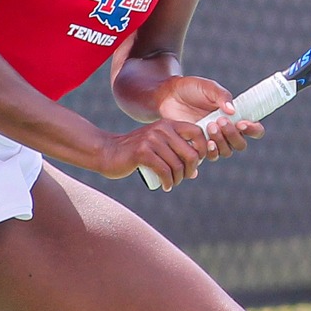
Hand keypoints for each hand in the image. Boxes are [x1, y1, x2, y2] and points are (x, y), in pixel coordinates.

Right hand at [93, 118, 216, 190]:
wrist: (107, 152)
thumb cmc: (135, 152)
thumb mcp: (157, 147)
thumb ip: (175, 155)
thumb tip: (195, 173)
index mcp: (168, 124)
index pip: (198, 133)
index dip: (203, 150)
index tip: (196, 163)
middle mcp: (162, 129)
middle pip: (191, 154)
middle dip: (190, 170)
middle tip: (183, 178)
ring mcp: (152, 139)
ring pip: (177, 165)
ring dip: (178, 179)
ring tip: (172, 183)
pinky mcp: (142, 152)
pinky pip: (164, 171)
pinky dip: (168, 182)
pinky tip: (166, 186)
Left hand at [153, 76, 263, 165]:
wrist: (169, 95)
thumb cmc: (191, 89)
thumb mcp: (208, 87)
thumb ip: (222, 96)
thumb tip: (233, 111)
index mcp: (235, 116)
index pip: (254, 129)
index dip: (253, 130)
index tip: (242, 123)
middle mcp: (227, 131)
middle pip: (240, 144)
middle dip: (233, 135)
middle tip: (220, 121)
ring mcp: (213, 140)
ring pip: (226, 151)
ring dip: (221, 142)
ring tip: (210, 127)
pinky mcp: (199, 146)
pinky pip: (210, 156)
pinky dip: (210, 151)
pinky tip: (204, 142)